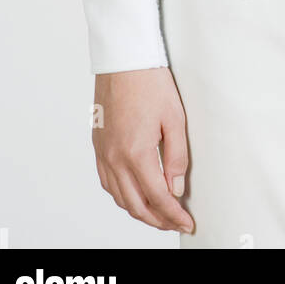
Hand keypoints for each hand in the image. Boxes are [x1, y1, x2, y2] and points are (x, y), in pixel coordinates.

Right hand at [92, 68, 193, 234]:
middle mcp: (115, 158)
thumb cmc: (150, 82)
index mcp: (136, 153)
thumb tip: (177, 188)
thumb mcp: (175, 118)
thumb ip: (177, 157)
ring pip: (119, 198)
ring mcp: (103, 154)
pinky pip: (107, 183)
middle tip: (175, 223)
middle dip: (158, 220)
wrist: (123, 60)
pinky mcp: (98, 146)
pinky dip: (122, 196)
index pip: (158, 197)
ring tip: (158, 214)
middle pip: (136, 205)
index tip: (186, 223)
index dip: (173, 215)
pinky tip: (134, 195)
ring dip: (139, 211)